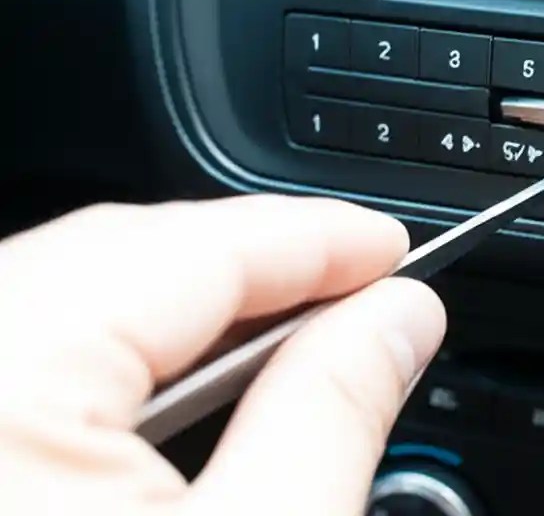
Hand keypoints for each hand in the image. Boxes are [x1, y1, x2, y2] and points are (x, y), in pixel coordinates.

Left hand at [0, 195, 444, 514]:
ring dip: (187, 315)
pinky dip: (110, 363)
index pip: (188, 249)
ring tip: (289, 345)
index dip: (315, 237)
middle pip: (116, 258)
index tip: (390, 250)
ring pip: (60, 302)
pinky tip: (183, 395)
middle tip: (358, 292)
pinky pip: (17, 354)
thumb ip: (334, 412)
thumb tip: (398, 317)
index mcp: (4, 386)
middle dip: (253, 267)